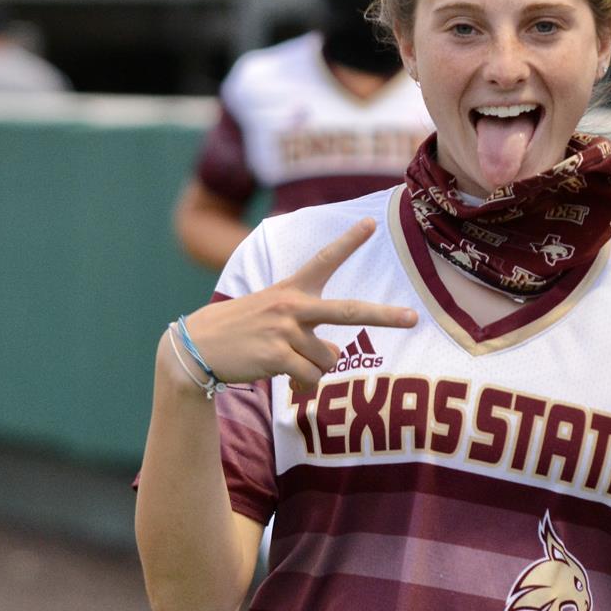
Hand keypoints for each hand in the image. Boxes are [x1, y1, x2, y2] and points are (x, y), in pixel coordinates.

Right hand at [175, 219, 416, 393]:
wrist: (197, 348)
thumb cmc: (241, 331)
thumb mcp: (273, 315)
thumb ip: (308, 329)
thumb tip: (336, 358)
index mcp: (291, 289)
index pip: (323, 260)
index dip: (348, 241)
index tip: (370, 223)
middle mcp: (292, 305)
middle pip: (348, 311)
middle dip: (384, 316)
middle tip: (413, 318)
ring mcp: (285, 330)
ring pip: (328, 361)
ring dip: (315, 371)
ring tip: (290, 364)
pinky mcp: (276, 355)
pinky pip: (310, 378)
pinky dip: (304, 386)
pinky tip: (285, 381)